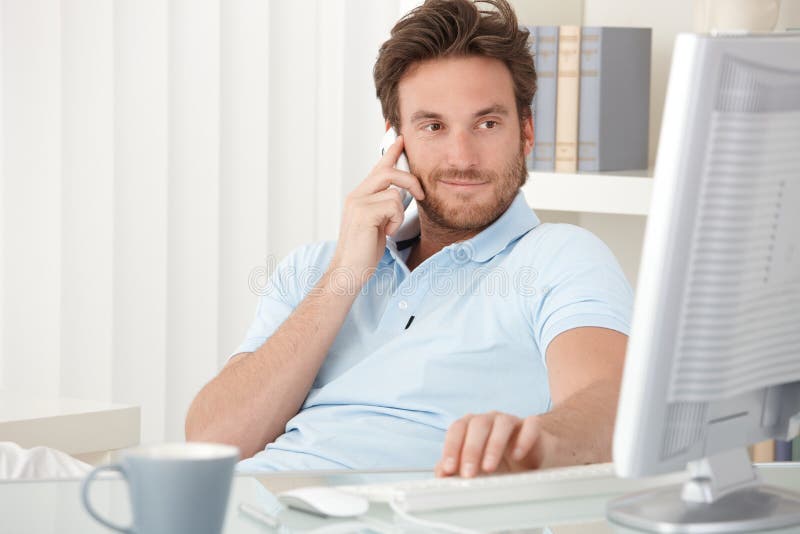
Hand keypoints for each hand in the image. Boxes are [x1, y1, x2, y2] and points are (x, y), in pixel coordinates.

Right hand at [329, 135, 423, 288]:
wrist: (349, 271)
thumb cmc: (364, 251)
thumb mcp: (378, 223)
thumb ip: (385, 206)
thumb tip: (401, 195)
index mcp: (360, 195)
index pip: (378, 167)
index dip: (390, 151)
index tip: (400, 136)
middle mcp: (357, 195)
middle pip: (389, 171)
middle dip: (410, 181)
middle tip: (421, 195)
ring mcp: (358, 202)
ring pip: (394, 191)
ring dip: (400, 212)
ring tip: (390, 228)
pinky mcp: (363, 213)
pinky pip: (393, 204)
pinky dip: (396, 220)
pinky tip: (386, 233)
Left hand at [434, 412, 554, 477]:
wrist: (532, 457)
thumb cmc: (500, 461)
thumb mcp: (476, 467)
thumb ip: (456, 467)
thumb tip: (441, 473)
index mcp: (472, 425)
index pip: (457, 429)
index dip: (451, 448)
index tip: (449, 469)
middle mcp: (490, 419)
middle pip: (477, 424)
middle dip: (470, 450)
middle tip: (469, 473)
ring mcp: (512, 421)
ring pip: (502, 423)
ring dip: (494, 445)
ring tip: (489, 468)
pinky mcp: (532, 427)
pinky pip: (530, 426)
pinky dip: (523, 439)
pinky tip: (517, 456)